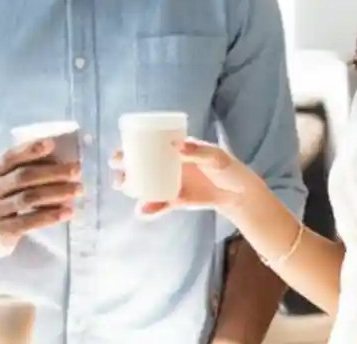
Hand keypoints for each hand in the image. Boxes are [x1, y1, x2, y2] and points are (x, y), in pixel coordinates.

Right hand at [0, 139, 82, 251]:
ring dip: (56, 193)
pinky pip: (28, 222)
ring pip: (27, 198)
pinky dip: (50, 216)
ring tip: (78, 190)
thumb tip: (64, 159)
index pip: (10, 157)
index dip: (29, 150)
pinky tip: (68, 212)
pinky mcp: (2, 231)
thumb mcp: (11, 180)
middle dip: (53, 172)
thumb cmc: (7, 197)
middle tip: (77, 170)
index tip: (51, 144)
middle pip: (23, 177)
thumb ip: (30, 168)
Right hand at [110, 138, 265, 218]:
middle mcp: (167, 165)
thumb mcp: (216, 157)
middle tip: (120, 175)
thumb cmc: (228, 168)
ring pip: (143, 185)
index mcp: (174, 149)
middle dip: (123, 169)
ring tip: (128, 191)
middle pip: (138, 165)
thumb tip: (178, 146)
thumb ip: (199, 151)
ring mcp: (169, 183)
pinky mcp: (175, 200)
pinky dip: (149, 209)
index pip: (146, 144)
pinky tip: (143, 211)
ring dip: (131, 189)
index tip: (118, 153)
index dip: (128, 148)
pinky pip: (157, 204)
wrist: (238, 194)